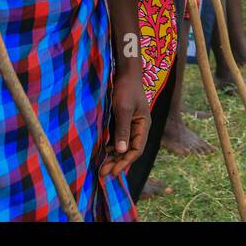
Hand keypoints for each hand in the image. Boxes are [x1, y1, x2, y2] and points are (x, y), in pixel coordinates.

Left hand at [99, 61, 149, 179]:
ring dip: (114, 156)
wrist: (125, 72)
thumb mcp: (123, 109)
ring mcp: (131, 124)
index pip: (136, 149)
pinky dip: (111, 146)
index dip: (125, 161)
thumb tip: (120, 151)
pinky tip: (103, 151)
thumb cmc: (126, 89)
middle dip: (117, 162)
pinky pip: (118, 138)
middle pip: (130, 150)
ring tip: (102, 166)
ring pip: (123, 145)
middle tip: (103, 173)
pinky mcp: (122, 120)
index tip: (113, 171)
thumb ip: (122, 130)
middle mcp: (138, 127)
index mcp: (143, 125)